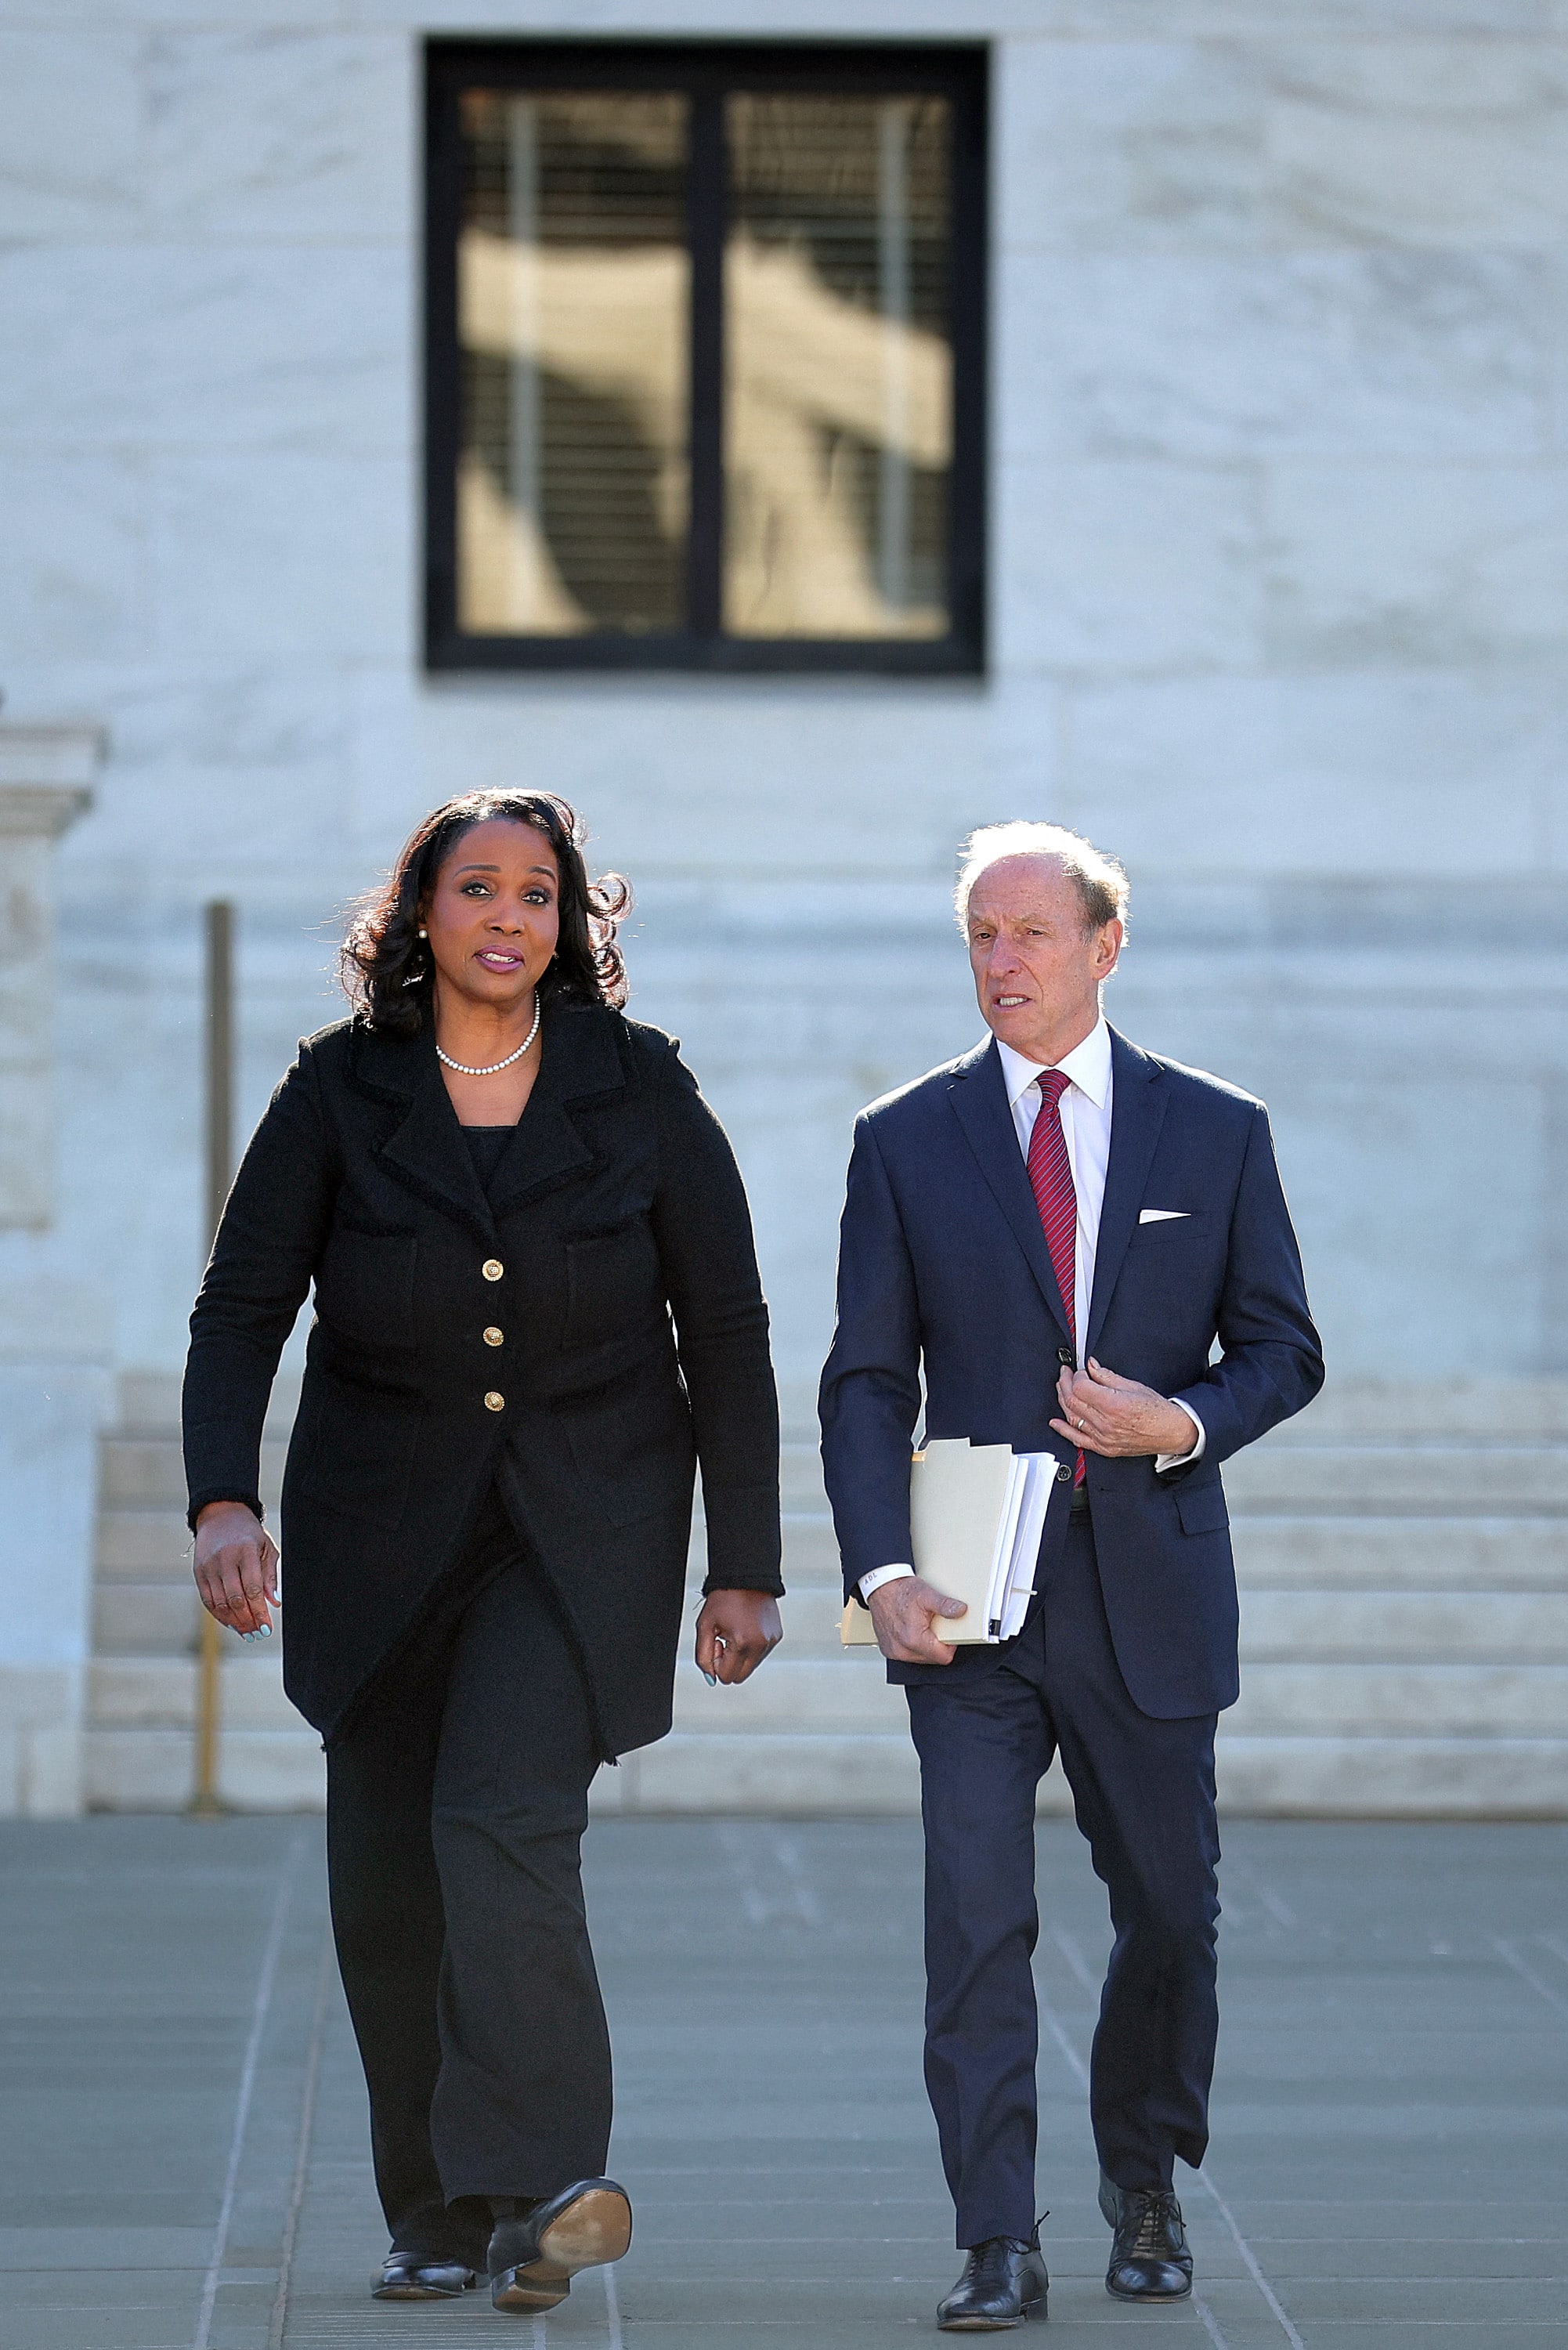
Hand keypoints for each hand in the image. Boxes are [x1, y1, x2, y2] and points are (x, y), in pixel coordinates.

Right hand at [193, 1502, 278, 1636]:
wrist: (221, 1515)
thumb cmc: (249, 1534)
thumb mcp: (266, 1548)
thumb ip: (270, 1576)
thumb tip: (274, 1602)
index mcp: (245, 1551)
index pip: (252, 1589)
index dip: (259, 1612)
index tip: (267, 1628)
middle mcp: (225, 1559)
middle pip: (235, 1599)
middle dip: (248, 1621)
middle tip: (257, 1635)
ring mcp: (209, 1566)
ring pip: (220, 1603)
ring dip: (234, 1622)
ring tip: (247, 1633)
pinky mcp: (198, 1572)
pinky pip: (208, 1600)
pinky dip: (219, 1615)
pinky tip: (231, 1623)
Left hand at [695, 1589, 782, 1684]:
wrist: (746, 1577)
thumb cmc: (722, 1600)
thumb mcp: (704, 1626)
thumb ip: (703, 1656)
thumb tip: (711, 1679)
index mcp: (743, 1643)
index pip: (727, 1677)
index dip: (717, 1663)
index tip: (717, 1642)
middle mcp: (761, 1645)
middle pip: (740, 1676)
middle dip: (729, 1663)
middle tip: (724, 1640)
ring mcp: (771, 1641)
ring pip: (751, 1666)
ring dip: (740, 1655)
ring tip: (736, 1631)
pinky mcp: (777, 1636)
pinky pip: (760, 1653)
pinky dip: (751, 1646)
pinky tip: (746, 1627)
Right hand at [867, 1575, 966, 1663]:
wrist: (879, 1587)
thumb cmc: (900, 1591)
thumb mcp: (926, 1595)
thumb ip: (945, 1605)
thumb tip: (960, 1610)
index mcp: (914, 1639)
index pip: (944, 1657)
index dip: (951, 1645)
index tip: (949, 1633)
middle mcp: (902, 1650)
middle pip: (933, 1658)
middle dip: (937, 1644)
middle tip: (933, 1625)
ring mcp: (894, 1652)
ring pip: (921, 1658)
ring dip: (925, 1646)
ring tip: (921, 1626)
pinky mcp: (888, 1650)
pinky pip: (908, 1655)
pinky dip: (912, 1646)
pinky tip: (911, 1630)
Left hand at [1051, 1360, 1196, 1458]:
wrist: (1170, 1431)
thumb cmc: (1156, 1410)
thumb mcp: (1133, 1385)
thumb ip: (1107, 1376)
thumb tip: (1091, 1366)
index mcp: (1113, 1405)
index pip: (1080, 1387)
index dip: (1077, 1376)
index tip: (1081, 1371)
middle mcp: (1106, 1423)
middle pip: (1073, 1401)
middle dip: (1065, 1384)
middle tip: (1066, 1374)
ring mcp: (1103, 1437)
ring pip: (1073, 1418)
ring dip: (1063, 1401)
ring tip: (1062, 1388)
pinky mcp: (1104, 1447)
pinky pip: (1078, 1440)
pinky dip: (1064, 1430)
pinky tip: (1056, 1422)